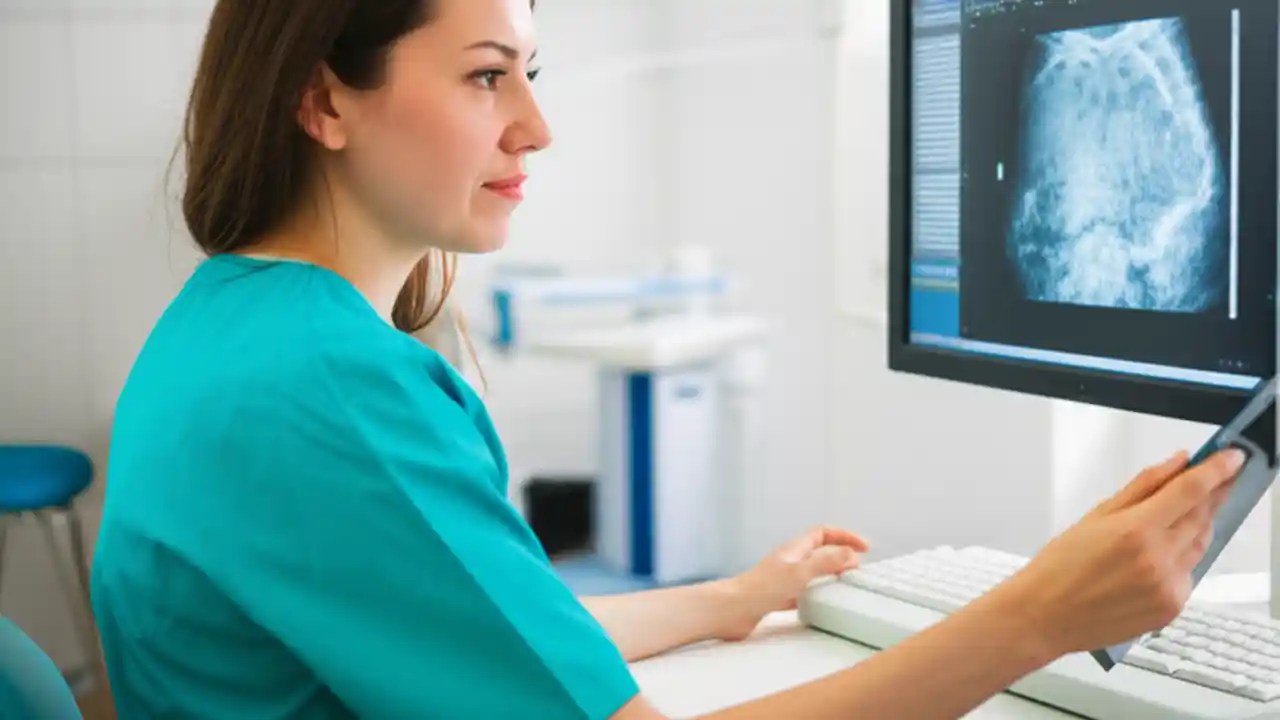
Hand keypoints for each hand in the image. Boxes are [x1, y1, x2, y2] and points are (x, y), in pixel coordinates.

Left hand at [720, 526, 870, 641]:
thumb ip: (825, 563)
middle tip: (858, 569)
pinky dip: (816, 595)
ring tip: (846, 586)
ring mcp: (782, 580)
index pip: (823, 533)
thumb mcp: (799, 573)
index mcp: (794, 550)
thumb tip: (852, 554)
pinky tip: (823, 605)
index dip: (844, 536)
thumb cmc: (760, 589)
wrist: (730, 610)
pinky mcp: (777, 598)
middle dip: (840, 555)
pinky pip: (803, 593)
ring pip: (812, 573)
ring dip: (830, 576)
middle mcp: (789, 562)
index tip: (864, 547)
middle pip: (819, 551)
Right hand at [996, 448, 1244, 657]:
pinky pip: (1191, 572)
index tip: (1233, 457)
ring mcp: (1168, 587)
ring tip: (1185, 513)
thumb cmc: (1060, 566)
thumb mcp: (1095, 515)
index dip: (1218, 469)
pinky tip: (1163, 552)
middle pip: (1202, 515)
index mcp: (1135, 530)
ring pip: (1201, 543)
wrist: (1045, 615)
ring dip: (1199, 523)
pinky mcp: (1172, 608)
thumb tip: (1177, 463)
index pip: (1191, 490)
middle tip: (1218, 478)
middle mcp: (1158, 560)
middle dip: (1212, 494)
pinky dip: (1185, 556)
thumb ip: (1142, 487)